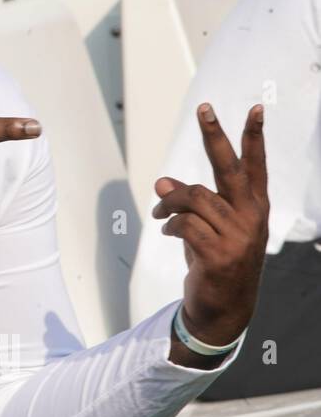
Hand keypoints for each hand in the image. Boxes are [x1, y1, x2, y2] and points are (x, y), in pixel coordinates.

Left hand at [151, 103, 268, 363]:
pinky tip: (166, 232)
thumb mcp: (206, 227)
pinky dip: (169, 225)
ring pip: (193, 197)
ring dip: (168, 201)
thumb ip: (189, 202)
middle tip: (204, 108)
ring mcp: (238, 235)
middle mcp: (251, 217)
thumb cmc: (214, 259)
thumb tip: (161, 180)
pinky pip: (184, 224)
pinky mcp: (219, 253)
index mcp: (254, 207)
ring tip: (159, 213)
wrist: (223, 309)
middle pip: (228, 168)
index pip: (256, 166)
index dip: (255, 137)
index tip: (257, 107)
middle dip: (215, 135)